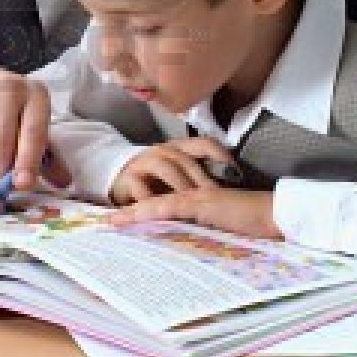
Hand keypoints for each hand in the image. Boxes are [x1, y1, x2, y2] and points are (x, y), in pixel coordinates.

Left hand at [109, 187, 280, 239]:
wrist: (277, 215)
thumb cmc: (258, 227)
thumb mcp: (227, 235)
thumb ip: (208, 239)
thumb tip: (190, 258)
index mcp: (200, 204)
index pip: (166, 208)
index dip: (144, 215)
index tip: (123, 224)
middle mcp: (195, 197)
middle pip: (156, 204)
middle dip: (132, 214)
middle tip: (107, 222)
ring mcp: (198, 197)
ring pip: (158, 203)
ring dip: (133, 213)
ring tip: (111, 221)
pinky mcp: (203, 202)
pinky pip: (170, 205)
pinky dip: (149, 211)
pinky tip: (131, 217)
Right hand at [110, 137, 235, 204]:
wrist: (121, 182)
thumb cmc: (157, 183)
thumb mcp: (180, 178)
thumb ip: (199, 181)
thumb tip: (231, 192)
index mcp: (180, 148)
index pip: (204, 143)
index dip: (220, 155)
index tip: (235, 173)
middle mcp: (163, 151)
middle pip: (186, 159)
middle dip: (200, 178)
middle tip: (214, 197)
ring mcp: (144, 162)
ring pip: (165, 168)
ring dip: (179, 185)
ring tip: (190, 202)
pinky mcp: (128, 178)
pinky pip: (140, 186)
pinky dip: (151, 199)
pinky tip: (161, 212)